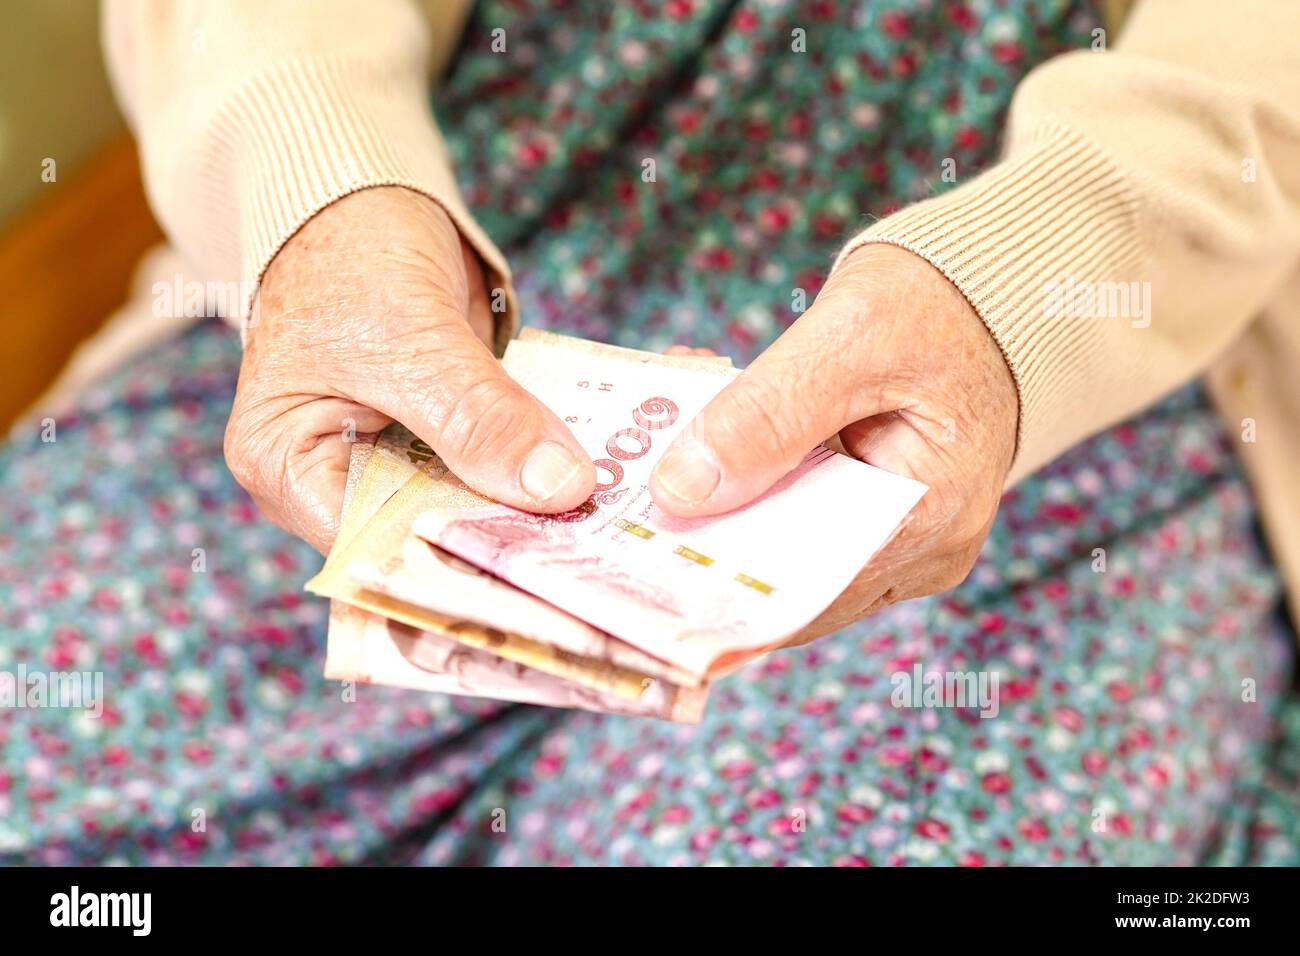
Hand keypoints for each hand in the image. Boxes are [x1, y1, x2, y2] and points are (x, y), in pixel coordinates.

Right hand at [224, 186, 594, 552]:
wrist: (364, 200)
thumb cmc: (348, 255)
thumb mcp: (407, 338)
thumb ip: (476, 417)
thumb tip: (557, 488)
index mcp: (287, 472)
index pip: (375, 550)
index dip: (453, 566)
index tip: (540, 575)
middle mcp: (333, 485)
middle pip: (426, 539)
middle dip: (504, 546)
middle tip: (594, 561)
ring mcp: (392, 465)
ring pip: (469, 508)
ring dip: (532, 514)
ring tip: (607, 534)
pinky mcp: (441, 443)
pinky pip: (492, 471)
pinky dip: (535, 473)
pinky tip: (594, 488)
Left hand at [648, 243, 1017, 641]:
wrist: (994, 292)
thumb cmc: (940, 305)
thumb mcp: (850, 338)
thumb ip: (767, 415)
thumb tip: (680, 492)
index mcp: (929, 521)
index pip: (802, 593)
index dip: (718, 582)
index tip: (639, 553)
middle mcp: (924, 552)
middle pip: (791, 579)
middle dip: (711, 536)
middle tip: (635, 492)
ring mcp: (907, 542)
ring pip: (790, 550)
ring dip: (726, 506)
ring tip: (664, 453)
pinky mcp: (884, 519)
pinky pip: (805, 520)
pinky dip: (755, 487)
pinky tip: (710, 442)